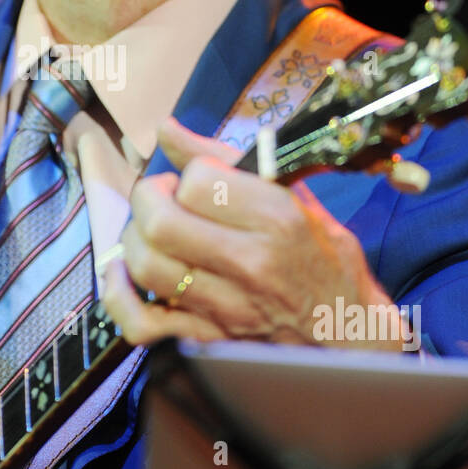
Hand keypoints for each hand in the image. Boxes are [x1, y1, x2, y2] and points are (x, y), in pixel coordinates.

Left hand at [101, 116, 407, 350]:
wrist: (347, 333)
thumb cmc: (322, 258)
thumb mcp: (292, 197)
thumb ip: (225, 160)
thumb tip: (166, 129)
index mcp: (278, 220)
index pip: (199, 180)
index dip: (189, 172)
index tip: (198, 179)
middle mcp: (250, 263)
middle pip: (161, 223)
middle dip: (148, 198)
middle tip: (163, 198)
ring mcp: (226, 307)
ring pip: (145, 266)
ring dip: (134, 238)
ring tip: (151, 231)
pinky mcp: (206, 339)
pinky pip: (141, 323)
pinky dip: (119, 298)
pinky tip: (126, 276)